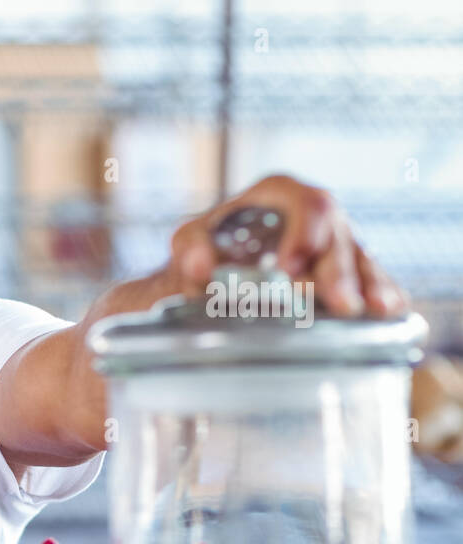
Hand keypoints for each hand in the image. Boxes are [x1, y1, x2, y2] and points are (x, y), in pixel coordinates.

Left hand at [168, 174, 407, 316]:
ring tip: (373, 310)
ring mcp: (337, 244)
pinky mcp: (349, 274)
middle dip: (339, 272)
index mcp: (282, 195)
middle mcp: (317, 217)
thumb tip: (199, 264)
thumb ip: (190, 249)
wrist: (212, 272)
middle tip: (338, 304)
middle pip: (339, 236)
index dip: (304, 234)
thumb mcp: (189, 242)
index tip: (289, 270)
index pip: (306, 204)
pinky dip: (382, 296)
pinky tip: (390, 312)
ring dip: (368, 286)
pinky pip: (373, 281)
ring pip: (361, 260)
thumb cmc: (204, 248)